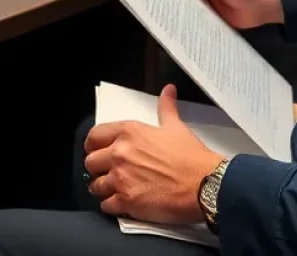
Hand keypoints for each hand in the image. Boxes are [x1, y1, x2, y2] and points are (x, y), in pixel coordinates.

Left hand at [84, 85, 222, 223]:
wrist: (205, 185)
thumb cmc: (191, 156)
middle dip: (98, 168)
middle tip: (108, 173)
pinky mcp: (127, 202)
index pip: (94, 136)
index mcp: (128, 132)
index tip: (98, 151)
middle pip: (91, 162)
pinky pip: (106, 206)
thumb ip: (166, 107)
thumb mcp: (175, 126)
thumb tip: (168, 90)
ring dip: (103, 188)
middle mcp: (119, 153)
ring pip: (96, 185)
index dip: (94, 145)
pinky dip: (111, 206)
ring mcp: (121, 178)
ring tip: (113, 190)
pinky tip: (120, 204)